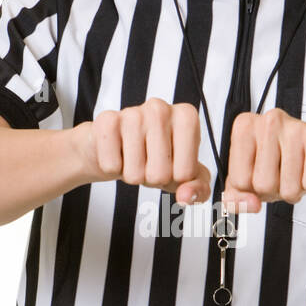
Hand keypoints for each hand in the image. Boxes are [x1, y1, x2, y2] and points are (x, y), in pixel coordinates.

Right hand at [79, 98, 211, 204]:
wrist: (117, 146)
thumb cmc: (156, 158)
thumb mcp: (185, 175)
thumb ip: (198, 189)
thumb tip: (186, 196)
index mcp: (187, 118)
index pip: (186, 173)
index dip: (175, 178)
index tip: (171, 163)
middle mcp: (161, 109)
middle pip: (160, 174)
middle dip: (152, 178)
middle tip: (148, 162)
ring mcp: (132, 112)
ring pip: (135, 173)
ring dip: (132, 175)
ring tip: (133, 158)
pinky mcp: (107, 120)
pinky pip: (112, 166)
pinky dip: (112, 168)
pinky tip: (116, 153)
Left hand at [221, 108, 305, 212]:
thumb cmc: (293, 166)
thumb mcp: (255, 183)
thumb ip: (237, 198)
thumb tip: (250, 205)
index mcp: (245, 127)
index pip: (238, 181)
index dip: (255, 190)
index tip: (269, 174)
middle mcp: (268, 121)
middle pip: (262, 185)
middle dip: (278, 191)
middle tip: (290, 174)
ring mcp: (295, 127)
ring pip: (288, 188)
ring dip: (300, 190)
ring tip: (305, 171)